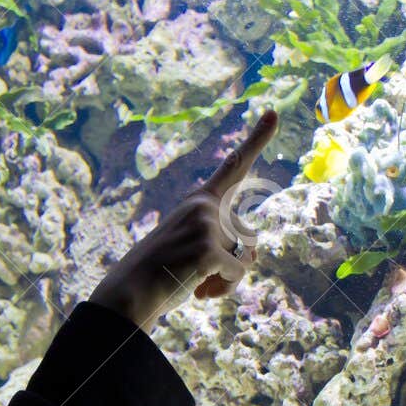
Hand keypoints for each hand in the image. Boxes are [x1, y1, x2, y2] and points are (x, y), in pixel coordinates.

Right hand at [88, 110, 277, 332]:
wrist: (130, 292)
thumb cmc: (161, 272)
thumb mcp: (196, 249)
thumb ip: (226, 244)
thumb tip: (254, 254)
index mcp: (199, 200)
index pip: (234, 166)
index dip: (257, 139)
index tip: (274, 113)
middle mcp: (205, 205)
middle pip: (248, 236)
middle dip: (232, 261)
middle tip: (196, 270)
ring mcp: (207, 225)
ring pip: (246, 257)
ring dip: (227, 277)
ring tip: (195, 279)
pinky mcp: (209, 248)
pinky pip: (237, 274)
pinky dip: (223, 289)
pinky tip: (198, 291)